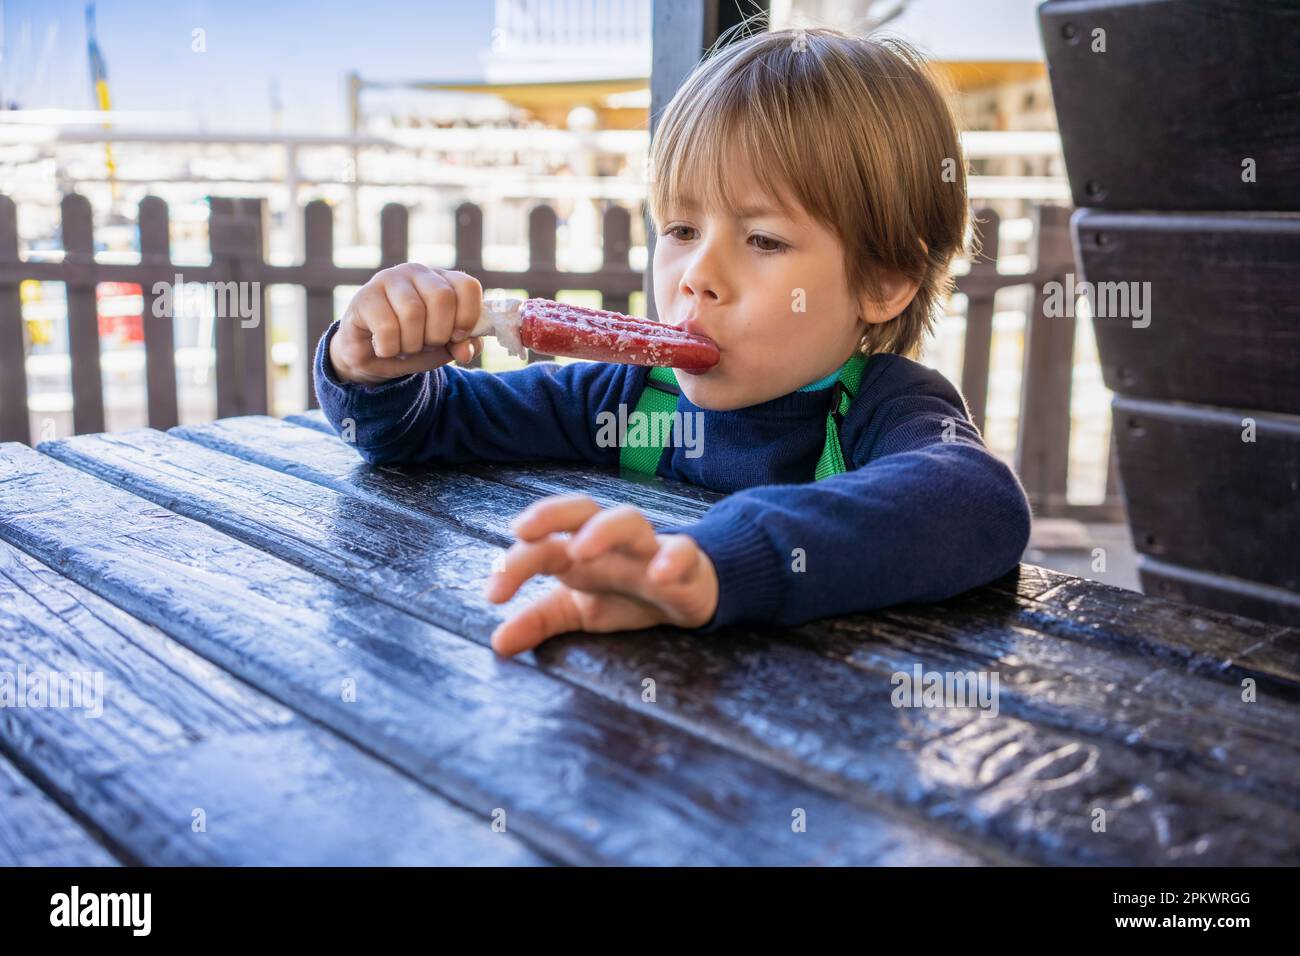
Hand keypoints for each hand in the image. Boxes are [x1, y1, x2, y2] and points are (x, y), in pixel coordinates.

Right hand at [329, 263, 483, 385]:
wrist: (371, 356)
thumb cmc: (413, 344)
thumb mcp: (445, 348)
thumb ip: (464, 346)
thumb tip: (465, 351)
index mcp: (442, 279)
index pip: (468, 286)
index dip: (468, 317)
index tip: (457, 337)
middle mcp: (416, 272)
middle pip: (442, 297)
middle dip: (438, 334)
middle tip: (426, 344)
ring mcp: (388, 279)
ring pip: (413, 312)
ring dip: (412, 344)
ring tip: (404, 347)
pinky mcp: (364, 296)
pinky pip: (387, 327)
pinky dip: (390, 348)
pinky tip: (384, 348)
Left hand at [484, 494, 719, 656]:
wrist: (685, 595)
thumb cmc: (624, 594)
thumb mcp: (576, 610)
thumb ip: (538, 620)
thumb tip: (497, 643)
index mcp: (577, 551)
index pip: (542, 546)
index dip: (513, 564)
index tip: (492, 595)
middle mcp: (609, 542)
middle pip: (581, 509)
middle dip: (551, 513)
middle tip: (523, 530)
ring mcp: (647, 549)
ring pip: (629, 520)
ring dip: (603, 529)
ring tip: (580, 550)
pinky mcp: (685, 564)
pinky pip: (683, 552)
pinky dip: (671, 558)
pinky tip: (659, 575)